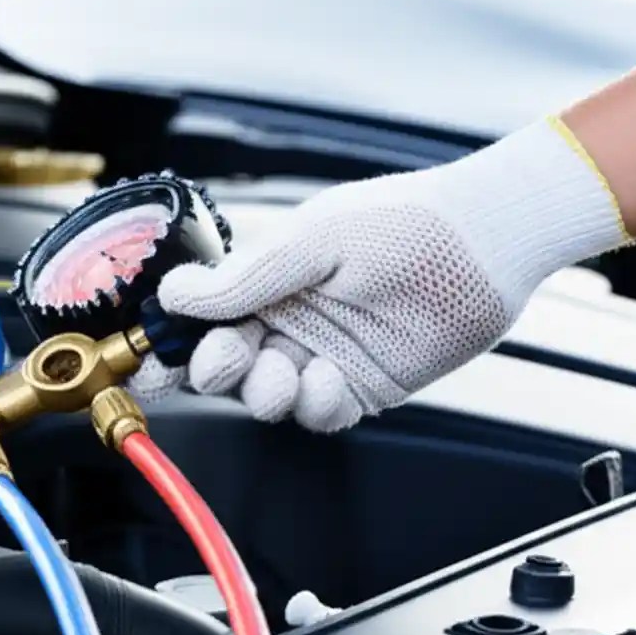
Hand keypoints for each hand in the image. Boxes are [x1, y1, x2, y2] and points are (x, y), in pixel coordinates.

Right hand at [128, 119, 630, 431]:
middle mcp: (289, 319)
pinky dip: (313, 404)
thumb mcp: (314, 240)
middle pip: (225, 365)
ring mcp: (324, 353)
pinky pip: (319, 412)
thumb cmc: (405, 223)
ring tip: (285, 370)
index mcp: (267, 279)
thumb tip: (175, 294)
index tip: (150, 359)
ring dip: (263, 391)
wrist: (485, 243)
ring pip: (266, 395)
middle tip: (223, 360)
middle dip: (212, 371)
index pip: (202, 318)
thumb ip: (245, 277)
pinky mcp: (362, 385)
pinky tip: (327, 378)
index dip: (172, 343)